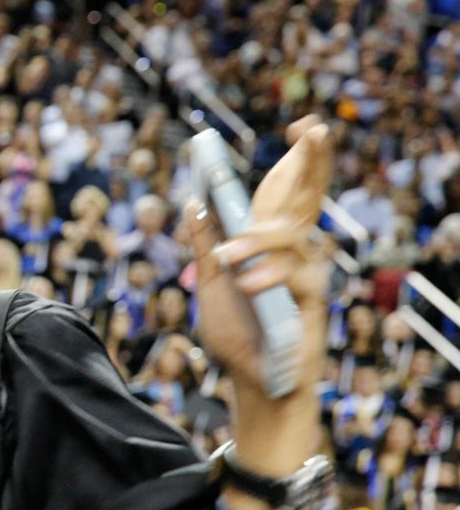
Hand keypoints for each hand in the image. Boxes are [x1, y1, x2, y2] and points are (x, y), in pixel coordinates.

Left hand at [184, 116, 331, 509]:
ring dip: (257, 242)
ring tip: (228, 259)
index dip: (295, 158)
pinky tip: (245, 288)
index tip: (302, 124)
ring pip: (293, 235)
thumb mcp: (209, 284)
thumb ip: (206, 245)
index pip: (282, 192)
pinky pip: (297, 276)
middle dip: (312, 161)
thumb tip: (195, 202)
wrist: (249, 385)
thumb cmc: (234, 337)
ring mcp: (307, 274)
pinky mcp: (314, 301)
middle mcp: (293, 252)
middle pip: (306, 198)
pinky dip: (267, 278)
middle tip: (313, 128)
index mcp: (267, 244)